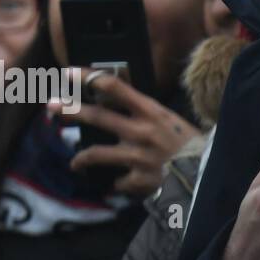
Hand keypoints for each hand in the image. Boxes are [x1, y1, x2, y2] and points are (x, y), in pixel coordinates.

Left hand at [51, 71, 198, 197]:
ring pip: (96, 154)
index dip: (88, 77)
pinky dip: (116, 184)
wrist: (208, 174)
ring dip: (80, 158)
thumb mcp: (168, 118)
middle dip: (70, 110)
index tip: (69, 73)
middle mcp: (141, 131)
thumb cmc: (189, 144)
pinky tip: (116, 185)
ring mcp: (138, 156)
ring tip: (75, 163)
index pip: (114, 87)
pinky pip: (117, 182)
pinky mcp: (139, 180)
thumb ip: (142, 112)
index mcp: (150, 111)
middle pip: (97, 116)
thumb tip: (114, 102)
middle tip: (51, 107)